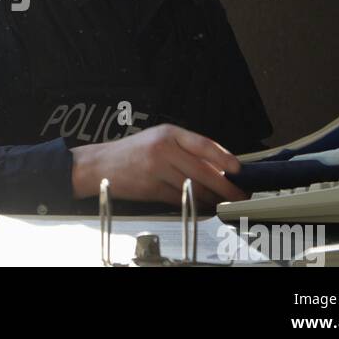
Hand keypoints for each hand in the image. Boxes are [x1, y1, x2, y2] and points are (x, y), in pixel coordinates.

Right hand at [70, 123, 246, 209]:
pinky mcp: (151, 188)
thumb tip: (217, 165)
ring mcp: (157, 169)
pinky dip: (194, 205)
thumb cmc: (131, 152)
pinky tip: (202, 205)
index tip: (239, 170)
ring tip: (223, 202)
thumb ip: (185, 148)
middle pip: (204, 170)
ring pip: (194, 188)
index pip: (204, 144)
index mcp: (168, 133)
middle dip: (225, 186)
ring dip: (212, 198)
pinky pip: (180, 199)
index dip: (225, 159)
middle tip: (238, 193)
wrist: (99, 164)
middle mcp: (163, 149)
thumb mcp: (158, 139)